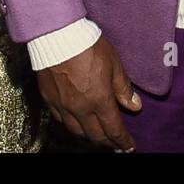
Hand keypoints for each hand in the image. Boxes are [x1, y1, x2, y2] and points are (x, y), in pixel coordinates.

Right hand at [37, 36, 141, 150]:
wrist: (57, 35)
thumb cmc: (88, 45)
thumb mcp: (114, 63)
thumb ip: (123, 87)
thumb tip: (135, 106)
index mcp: (99, 100)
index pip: (113, 129)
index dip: (123, 141)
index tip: (129, 148)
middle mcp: (80, 108)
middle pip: (95, 135)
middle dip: (108, 142)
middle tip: (116, 145)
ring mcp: (62, 106)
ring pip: (76, 131)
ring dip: (90, 136)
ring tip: (98, 137)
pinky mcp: (49, 100)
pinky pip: (61, 120)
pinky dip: (71, 125)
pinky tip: (76, 123)